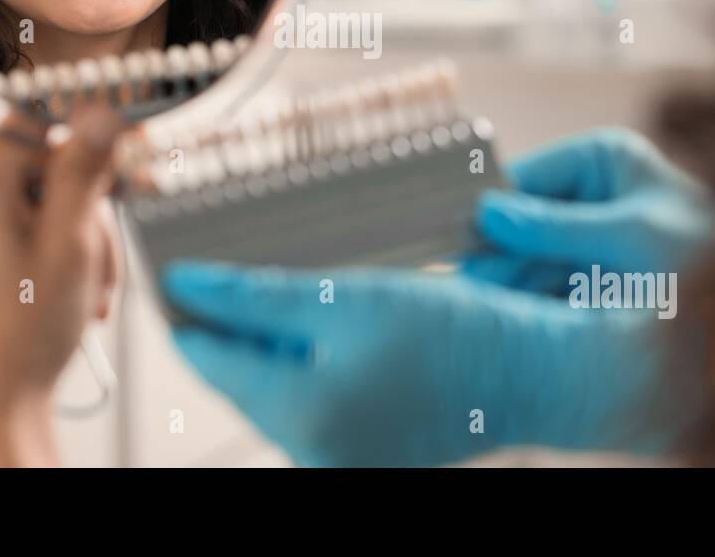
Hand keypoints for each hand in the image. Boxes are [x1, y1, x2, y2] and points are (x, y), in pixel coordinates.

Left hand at [0, 104, 122, 465]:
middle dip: (93, 207)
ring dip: (89, 239)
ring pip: (61, 200)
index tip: (129, 152)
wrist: (1, 392)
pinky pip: (47, 228)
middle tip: (101, 249)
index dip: (91, 135)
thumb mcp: (72, 236)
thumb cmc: (24, 326)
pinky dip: (73, 254)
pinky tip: (78, 292)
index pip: (44, 119)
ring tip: (89, 286)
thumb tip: (98, 112)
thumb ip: (84, 168)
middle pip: (58, 163)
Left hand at [165, 263, 690, 466]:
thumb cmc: (453, 334)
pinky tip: (333, 319)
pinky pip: (309, 398)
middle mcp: (307, 449)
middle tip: (239, 256)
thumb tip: (187, 285)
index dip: (189, 300)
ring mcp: (334, 457)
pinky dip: (309, 357)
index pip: (204, 354)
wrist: (533, 373)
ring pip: (272, 382)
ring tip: (294, 283)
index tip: (181, 257)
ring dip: (272, 333)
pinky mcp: (360, 452)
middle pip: (236, 371)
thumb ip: (258, 295)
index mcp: (296, 413)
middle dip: (232, 315)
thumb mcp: (347, 297)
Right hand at [467, 127, 714, 289]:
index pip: (529, 177)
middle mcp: (598, 191)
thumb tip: (488, 215)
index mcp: (607, 159)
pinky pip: (555, 285)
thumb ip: (555, 227)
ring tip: (487, 307)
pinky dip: (538, 304)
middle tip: (470, 283)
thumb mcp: (630, 238)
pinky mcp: (599, 276)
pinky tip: (520, 321)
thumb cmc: (710, 260)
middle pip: (529, 219)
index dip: (493, 208)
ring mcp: (597, 234)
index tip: (458, 237)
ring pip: (537, 257)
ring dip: (516, 284)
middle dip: (503, 253)